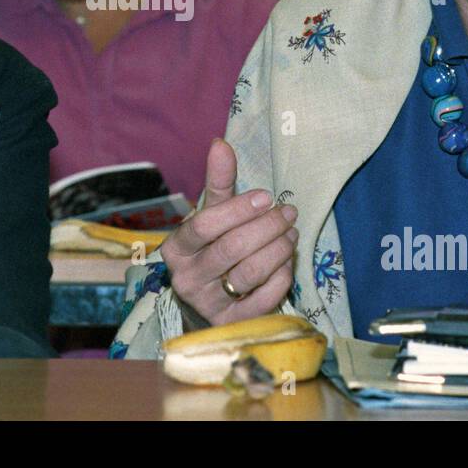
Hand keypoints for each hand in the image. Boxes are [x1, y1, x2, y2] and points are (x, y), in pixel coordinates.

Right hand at [163, 138, 297, 325]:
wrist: (210, 301)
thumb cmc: (213, 248)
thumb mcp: (212, 214)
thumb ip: (218, 182)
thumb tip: (221, 144)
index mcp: (176, 249)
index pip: (205, 224)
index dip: (239, 209)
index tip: (266, 197)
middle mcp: (186, 279)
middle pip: (231, 249)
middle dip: (267, 227)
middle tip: (288, 212)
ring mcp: (208, 305)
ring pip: (249, 274)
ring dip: (278, 249)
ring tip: (291, 234)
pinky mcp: (232, 323)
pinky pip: (264, 299)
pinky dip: (281, 276)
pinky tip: (287, 261)